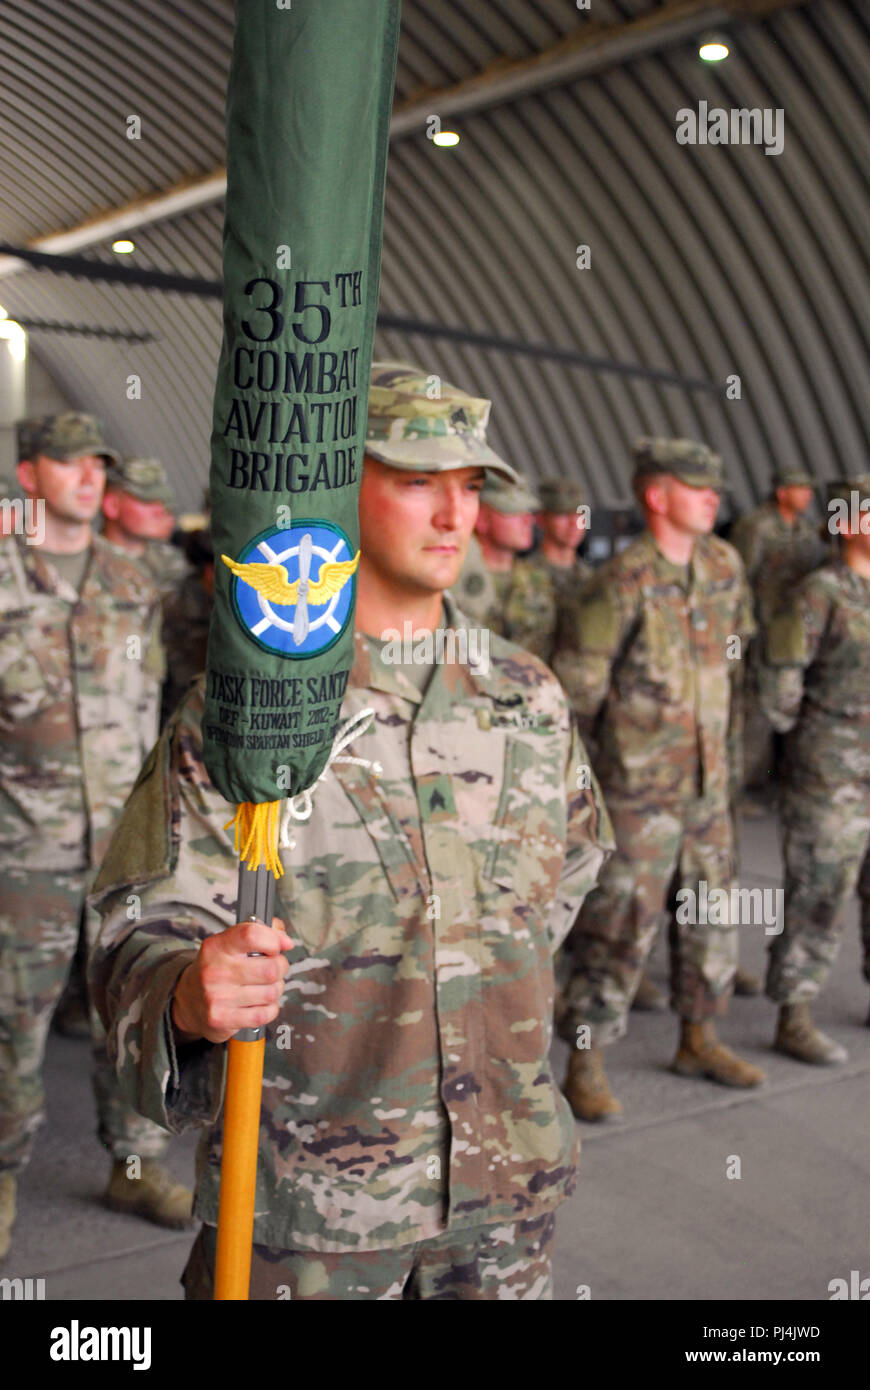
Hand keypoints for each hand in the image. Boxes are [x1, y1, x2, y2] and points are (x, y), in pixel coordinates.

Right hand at [171, 917, 292, 1043]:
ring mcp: (218, 997)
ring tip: (263, 986)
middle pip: (271, 968)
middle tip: (273, 968)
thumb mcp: (230, 943)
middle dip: (280, 967)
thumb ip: (260, 932)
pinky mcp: (223, 1019)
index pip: (252, 935)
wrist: (189, 1001)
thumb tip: (286, 940)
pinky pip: (266, 1013)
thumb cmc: (217, 969)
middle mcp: (215, 971)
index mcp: (216, 946)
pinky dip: (269, 1008)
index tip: (277, 945)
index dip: (273, 939)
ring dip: (275, 989)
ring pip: (272, 992)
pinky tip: (258, 1002)